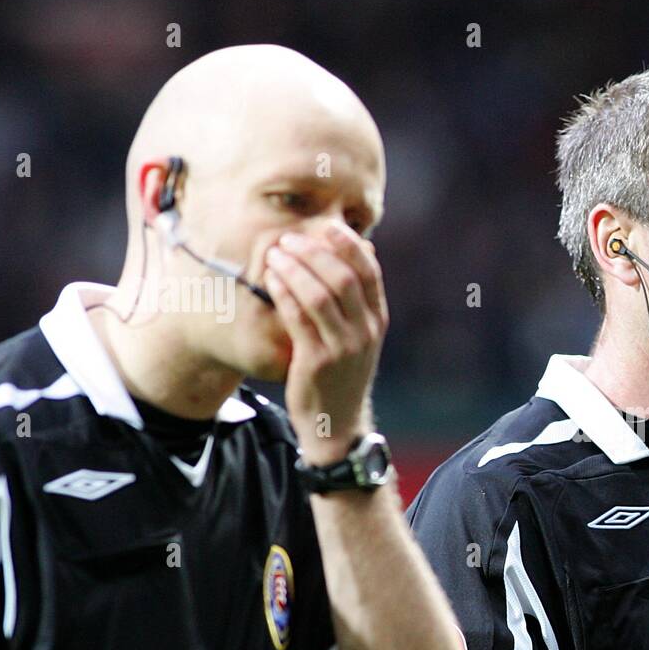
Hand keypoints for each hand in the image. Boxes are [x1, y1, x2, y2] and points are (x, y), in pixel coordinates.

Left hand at [264, 222, 386, 463]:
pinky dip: (283, 292)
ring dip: (293, 268)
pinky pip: (298, 317)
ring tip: (275, 254)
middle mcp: (366, 332)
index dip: (348, 244)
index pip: (369, 272)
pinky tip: (270, 280)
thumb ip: (358, 299)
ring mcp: (343, 347)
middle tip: (289, 238)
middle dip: (313, 251)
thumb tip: (363, 250)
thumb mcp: (360, 336)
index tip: (326, 226)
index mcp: (378, 321)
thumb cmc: (343, 373)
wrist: (337, 423)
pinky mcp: (317, 361)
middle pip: (342, 277)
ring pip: (318, 294)